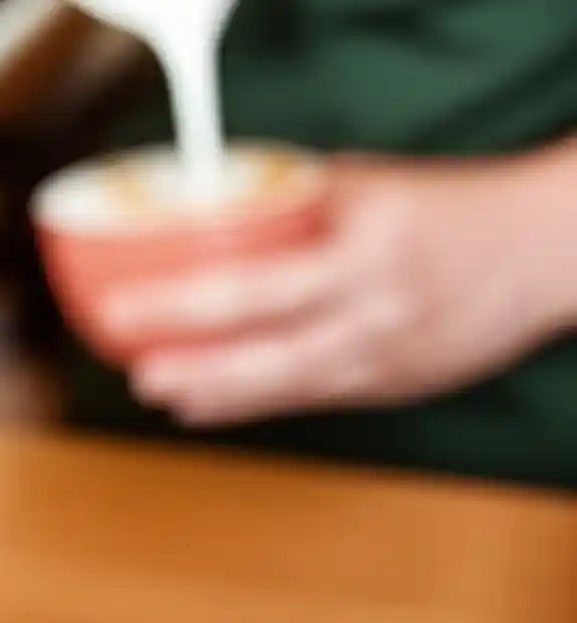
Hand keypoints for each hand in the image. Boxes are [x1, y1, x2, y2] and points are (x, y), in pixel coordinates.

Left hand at [96, 143, 576, 425]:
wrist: (544, 256)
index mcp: (359, 257)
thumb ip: (293, 201)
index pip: (250, 287)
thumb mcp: (368, 185)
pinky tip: (209, 406)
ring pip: (283, 389)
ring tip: (160, 395)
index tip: (118, 307)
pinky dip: (253, 404)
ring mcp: (382, 361)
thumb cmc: (450, 207)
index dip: (177, 305)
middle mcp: (369, 317)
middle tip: (133, 374)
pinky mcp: (390, 386)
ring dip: (215, 396)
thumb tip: (211, 206)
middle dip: (190, 370)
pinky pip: (308, 399)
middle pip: (261, 354)